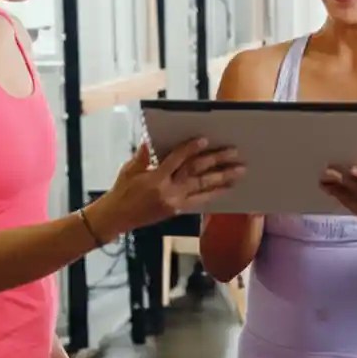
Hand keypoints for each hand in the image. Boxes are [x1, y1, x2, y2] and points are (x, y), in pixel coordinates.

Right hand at [91, 138, 244, 238]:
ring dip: (222, 178)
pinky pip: (200, 201)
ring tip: (239, 171)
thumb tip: (152, 139)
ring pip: (203, 188)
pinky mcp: (178, 211)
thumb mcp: (129, 170)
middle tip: (233, 152)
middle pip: (196, 173)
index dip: (191, 149)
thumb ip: (143, 155)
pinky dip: (214, 194)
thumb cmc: (122, 191)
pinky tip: (226, 188)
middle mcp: (168, 191)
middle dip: (216, 161)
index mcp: (155, 179)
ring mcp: (175, 203)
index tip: (205, 140)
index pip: (176, 160)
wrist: (117, 218)